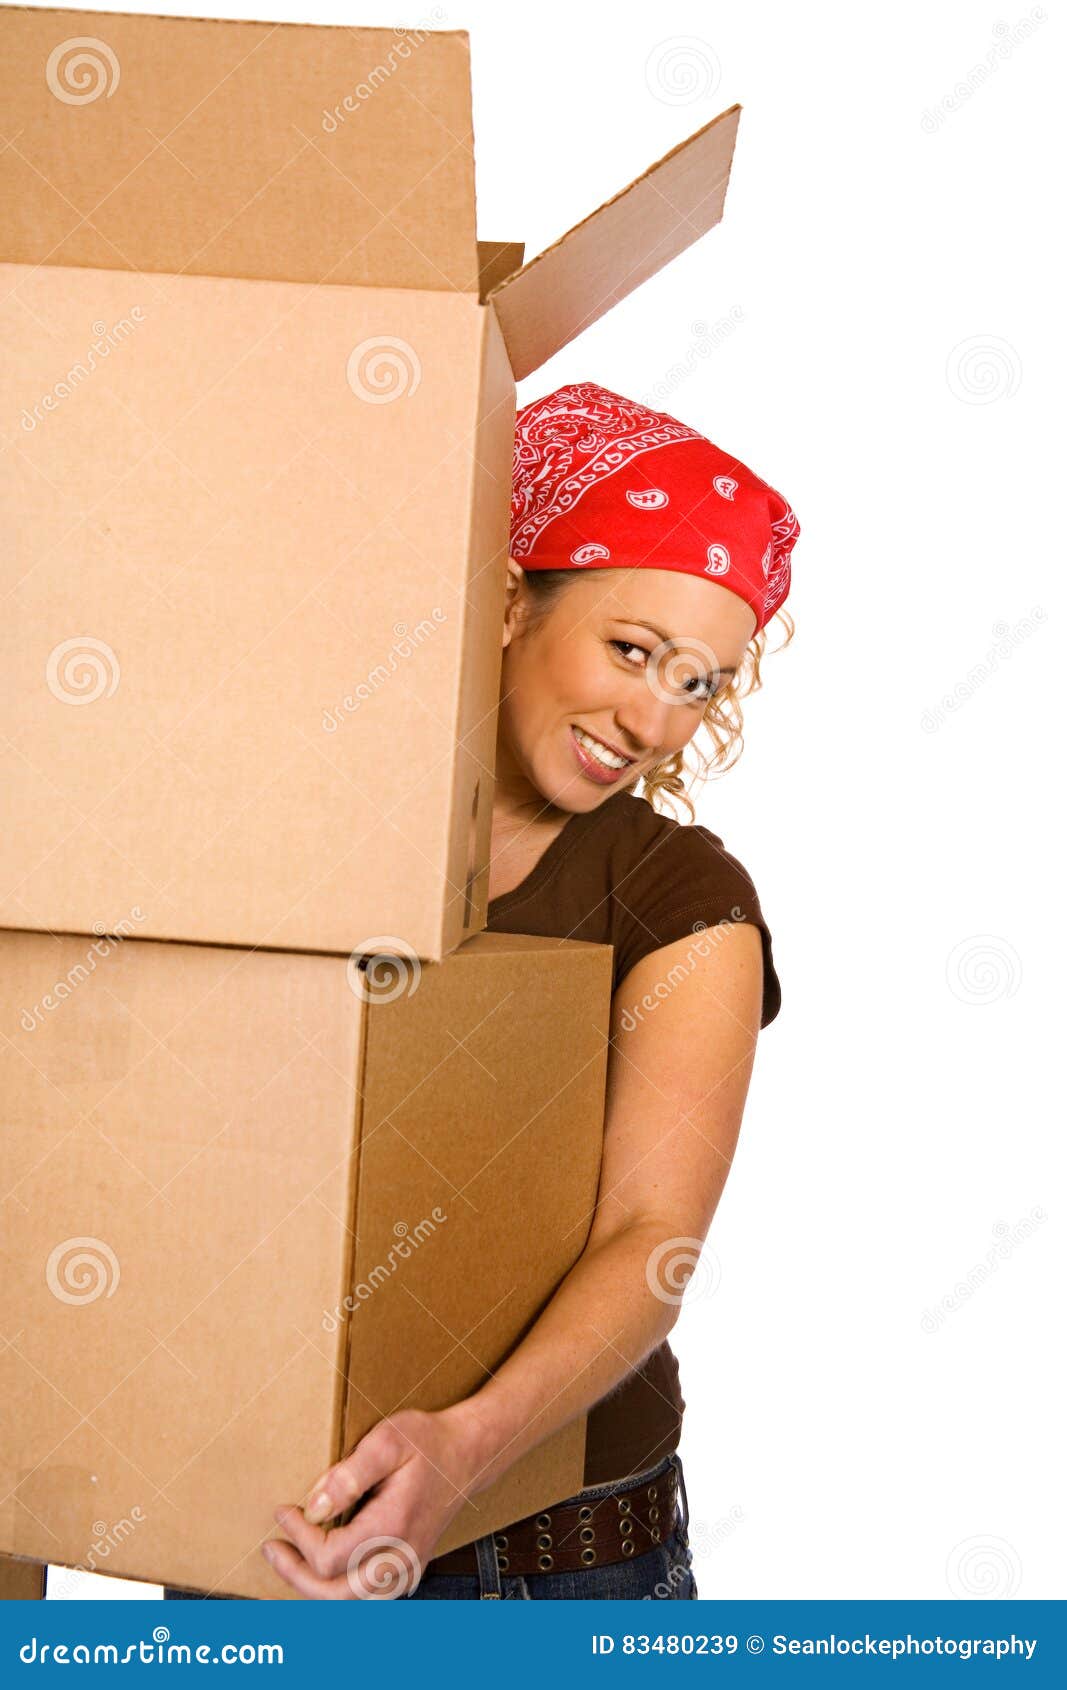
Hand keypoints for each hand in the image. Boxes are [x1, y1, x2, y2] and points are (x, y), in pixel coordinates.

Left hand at [261, 1404, 486, 1598]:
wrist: (467, 1454)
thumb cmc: (427, 1442)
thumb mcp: (387, 1441)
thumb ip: (348, 1474)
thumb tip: (313, 1506)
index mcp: (393, 1525)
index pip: (330, 1556)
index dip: (299, 1538)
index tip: (284, 1511)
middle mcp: (402, 1556)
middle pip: (336, 1594)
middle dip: (296, 1575)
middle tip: (272, 1549)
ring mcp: (408, 1567)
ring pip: (352, 1602)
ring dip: (315, 1588)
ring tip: (290, 1561)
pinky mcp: (410, 1567)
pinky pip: (369, 1595)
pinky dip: (340, 1589)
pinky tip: (324, 1567)